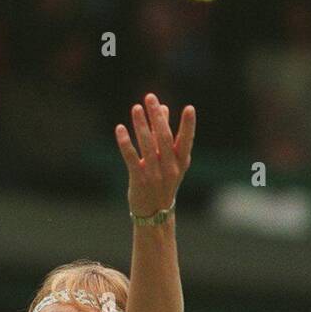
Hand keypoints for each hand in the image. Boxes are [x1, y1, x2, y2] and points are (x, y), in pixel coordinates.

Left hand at [115, 92, 195, 218]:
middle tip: (150, 97)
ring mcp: (154, 175)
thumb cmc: (162, 182)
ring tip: (136, 108)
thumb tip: (162, 108)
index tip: (190, 109)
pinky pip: (131, 158)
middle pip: (164, 137)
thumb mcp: (169, 161)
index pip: (186, 141)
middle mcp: (170, 168)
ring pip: (147, 145)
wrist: (154, 214)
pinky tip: (120, 128)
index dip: (189, 126)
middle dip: (157, 116)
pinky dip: (125, 142)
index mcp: (181, 162)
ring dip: (141, 124)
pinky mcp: (139, 180)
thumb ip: (165, 135)